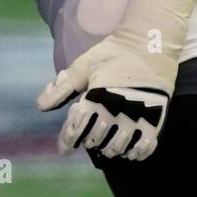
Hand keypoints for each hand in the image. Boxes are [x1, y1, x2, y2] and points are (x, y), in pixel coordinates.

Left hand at [36, 0, 196, 161]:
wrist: (151, 43)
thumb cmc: (114, 53)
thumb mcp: (83, 66)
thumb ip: (62, 88)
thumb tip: (41, 106)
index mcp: (95, 97)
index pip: (76, 128)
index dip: (67, 141)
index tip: (64, 149)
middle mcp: (115, 111)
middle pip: (95, 140)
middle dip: (88, 141)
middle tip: (89, 139)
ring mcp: (137, 116)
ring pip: (118, 147)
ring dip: (109, 149)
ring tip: (107, 147)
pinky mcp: (156, 117)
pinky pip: (145, 146)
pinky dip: (136, 153)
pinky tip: (130, 152)